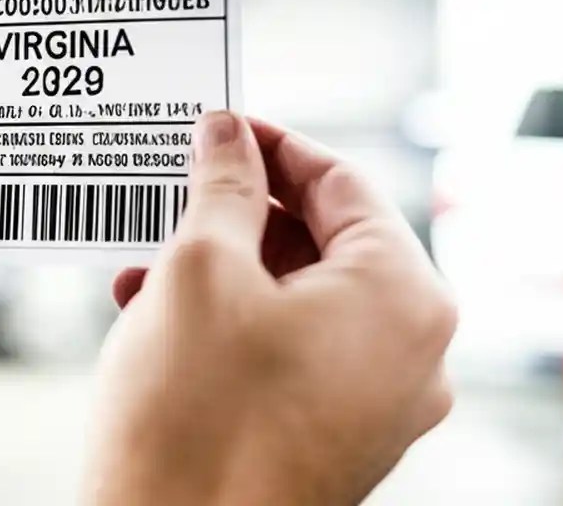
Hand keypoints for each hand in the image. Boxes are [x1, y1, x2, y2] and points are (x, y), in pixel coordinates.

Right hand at [84, 112, 455, 505]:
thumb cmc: (195, 421)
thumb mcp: (199, 271)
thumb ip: (222, 187)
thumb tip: (228, 137)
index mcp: (403, 297)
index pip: (343, 183)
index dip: (273, 145)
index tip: (221, 127)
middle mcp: (412, 352)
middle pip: (328, 242)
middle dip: (242, 212)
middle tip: (179, 190)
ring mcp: (378, 402)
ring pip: (304, 298)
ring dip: (228, 269)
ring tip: (150, 263)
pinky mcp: (338, 436)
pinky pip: (296, 349)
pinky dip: (238, 321)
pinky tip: (165, 318)